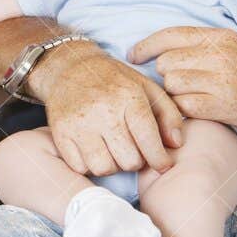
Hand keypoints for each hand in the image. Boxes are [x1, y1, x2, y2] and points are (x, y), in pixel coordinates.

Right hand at [31, 41, 186, 175]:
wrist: (70, 68)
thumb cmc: (114, 81)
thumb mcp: (146, 88)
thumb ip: (168, 115)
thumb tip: (176, 144)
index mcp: (128, 96)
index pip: (148, 138)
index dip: (159, 158)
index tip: (163, 165)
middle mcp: (103, 111)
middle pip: (129, 160)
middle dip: (135, 160)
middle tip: (131, 149)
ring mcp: (79, 123)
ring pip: (104, 168)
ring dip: (112, 164)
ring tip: (112, 150)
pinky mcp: (60, 133)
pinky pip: (81, 167)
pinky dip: (89, 164)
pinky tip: (94, 149)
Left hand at [128, 26, 236, 136]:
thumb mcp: (234, 48)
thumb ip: (203, 47)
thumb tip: (163, 53)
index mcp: (220, 37)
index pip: (169, 35)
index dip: (146, 46)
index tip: (133, 56)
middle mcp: (219, 54)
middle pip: (166, 63)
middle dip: (166, 77)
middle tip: (179, 87)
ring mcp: (221, 80)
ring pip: (172, 85)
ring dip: (174, 96)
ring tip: (192, 100)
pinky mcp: (223, 105)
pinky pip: (184, 106)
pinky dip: (185, 112)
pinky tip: (198, 112)